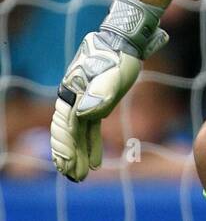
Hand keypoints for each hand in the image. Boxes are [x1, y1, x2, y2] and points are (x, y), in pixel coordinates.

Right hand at [50, 0, 168, 182]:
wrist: (126, 41)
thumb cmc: (119, 57)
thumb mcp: (112, 75)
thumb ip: (99, 94)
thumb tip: (85, 114)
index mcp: (71, 92)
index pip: (65, 126)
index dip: (65, 147)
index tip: (68, 166)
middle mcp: (73, 99)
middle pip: (67, 134)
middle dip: (69, 157)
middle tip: (75, 179)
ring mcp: (84, 103)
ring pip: (78, 135)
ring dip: (79, 156)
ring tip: (82, 178)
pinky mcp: (97, 104)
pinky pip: (90, 130)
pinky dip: (91, 146)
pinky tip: (96, 163)